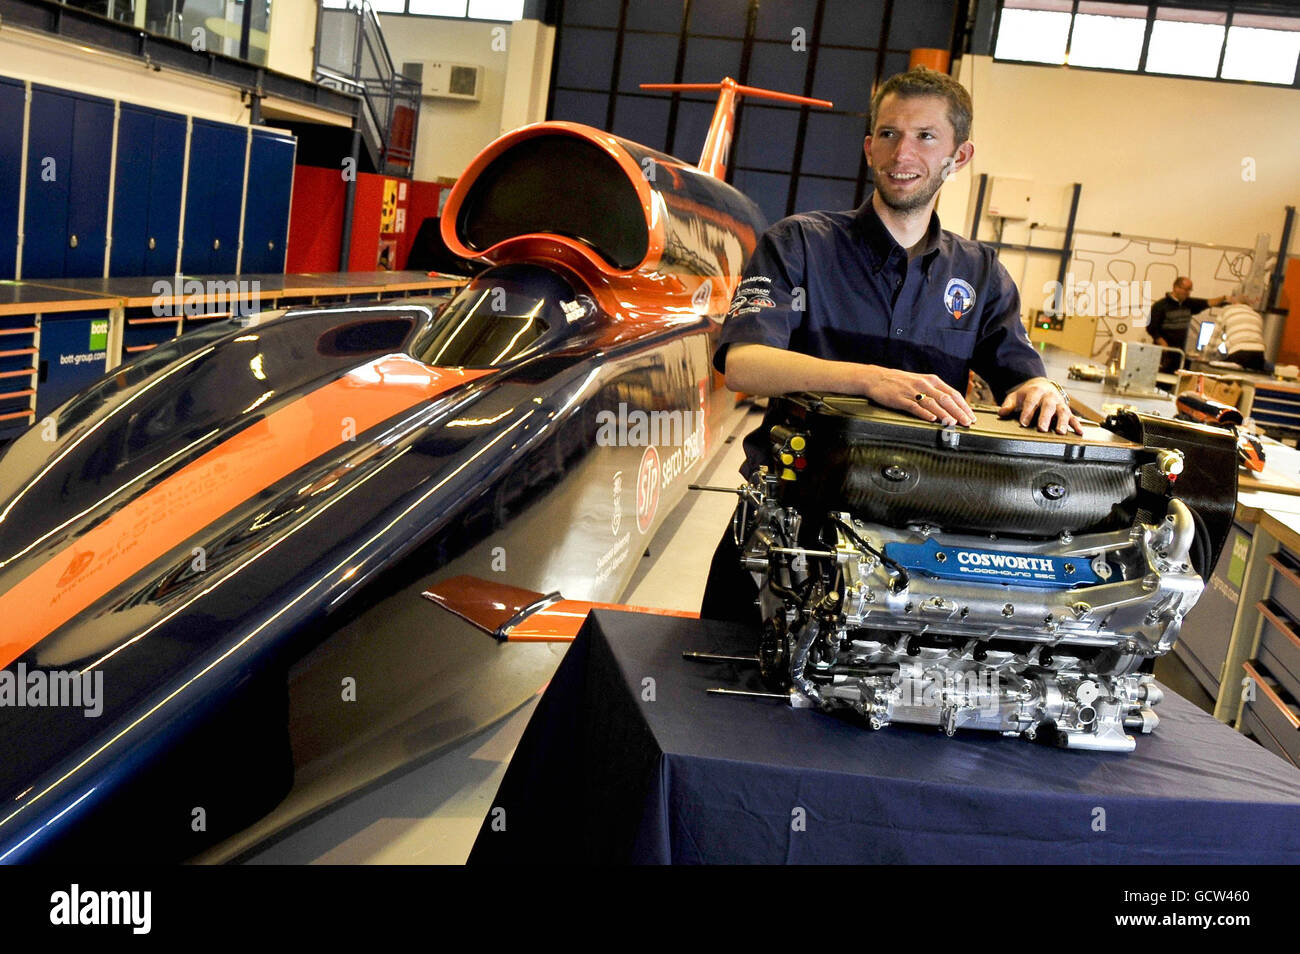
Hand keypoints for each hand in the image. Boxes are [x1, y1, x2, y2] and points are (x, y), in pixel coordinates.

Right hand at [860, 365, 976, 426]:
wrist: (877, 378)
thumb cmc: (900, 382)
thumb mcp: (920, 382)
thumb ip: (934, 392)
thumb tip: (951, 406)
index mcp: (932, 380)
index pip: (953, 393)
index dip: (963, 406)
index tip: (971, 416)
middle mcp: (924, 384)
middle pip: (945, 399)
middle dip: (958, 412)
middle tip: (967, 422)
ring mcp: (912, 391)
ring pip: (932, 403)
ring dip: (944, 414)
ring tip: (953, 422)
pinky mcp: (900, 398)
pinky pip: (914, 406)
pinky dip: (924, 413)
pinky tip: (931, 419)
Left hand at [999, 378, 1081, 434]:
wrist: (1044, 385)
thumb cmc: (1028, 394)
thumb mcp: (1016, 396)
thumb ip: (1009, 404)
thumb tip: (1001, 413)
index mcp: (1036, 392)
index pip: (1031, 402)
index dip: (1027, 412)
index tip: (1023, 422)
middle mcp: (1049, 397)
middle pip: (1048, 406)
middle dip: (1045, 418)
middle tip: (1042, 429)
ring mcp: (1059, 403)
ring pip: (1063, 411)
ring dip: (1063, 422)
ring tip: (1060, 432)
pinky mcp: (1067, 410)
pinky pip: (1074, 417)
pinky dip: (1077, 425)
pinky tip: (1079, 433)